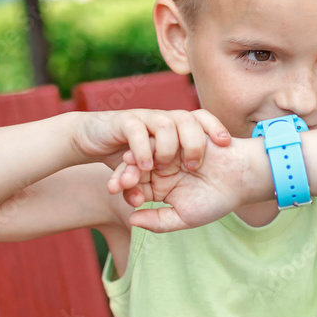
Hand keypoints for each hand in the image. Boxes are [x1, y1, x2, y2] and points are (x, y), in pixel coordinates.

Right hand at [73, 108, 230, 173]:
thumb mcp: (148, 170)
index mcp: (173, 128)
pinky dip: (142, 148)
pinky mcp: (123, 123)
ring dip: (168, 147)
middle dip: (195, 141)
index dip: (215, 127)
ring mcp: (143, 119)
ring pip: (166, 123)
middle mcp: (162, 120)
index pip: (200, 118)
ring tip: (165, 168)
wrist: (90, 139)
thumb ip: (163, 185)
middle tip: (194, 166)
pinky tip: (145, 167)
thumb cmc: (123, 155)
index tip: (226, 144)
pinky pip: (137, 130)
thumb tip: (185, 198)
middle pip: (188, 119)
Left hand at [108, 137, 249, 232]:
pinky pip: (164, 134)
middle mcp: (160, 166)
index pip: (133, 186)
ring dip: (140, 159)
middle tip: (122, 181)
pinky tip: (156, 159)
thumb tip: (131, 221)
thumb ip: (158, 221)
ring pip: (146, 149)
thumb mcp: (184, 217)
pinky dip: (158, 145)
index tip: (126, 197)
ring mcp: (170, 148)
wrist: (243, 177)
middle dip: (126, 173)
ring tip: (140, 169)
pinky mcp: (182, 133)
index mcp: (158, 186)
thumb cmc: (216, 200)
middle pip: (134, 166)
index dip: (126, 189)